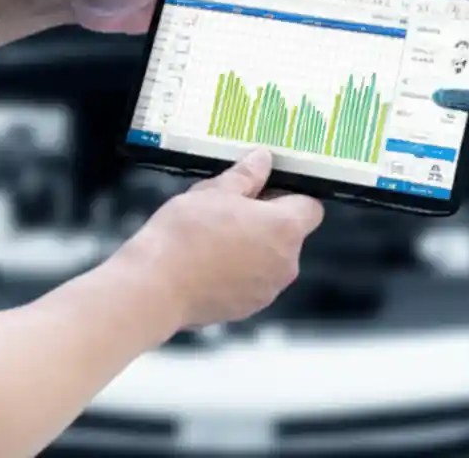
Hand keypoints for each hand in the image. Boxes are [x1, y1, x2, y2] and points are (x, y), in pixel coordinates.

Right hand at [112, 149, 323, 328]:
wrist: (157, 286)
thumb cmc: (186, 234)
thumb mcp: (215, 191)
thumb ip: (246, 175)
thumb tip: (262, 160)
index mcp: (285, 228)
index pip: (311, 207)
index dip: (290, 196)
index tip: (264, 191)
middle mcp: (286, 262)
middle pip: (289, 235)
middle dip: (266, 222)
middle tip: (230, 211)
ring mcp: (268, 290)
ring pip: (269, 260)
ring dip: (252, 248)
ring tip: (213, 239)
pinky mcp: (248, 308)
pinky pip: (252, 283)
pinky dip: (238, 273)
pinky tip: (207, 264)